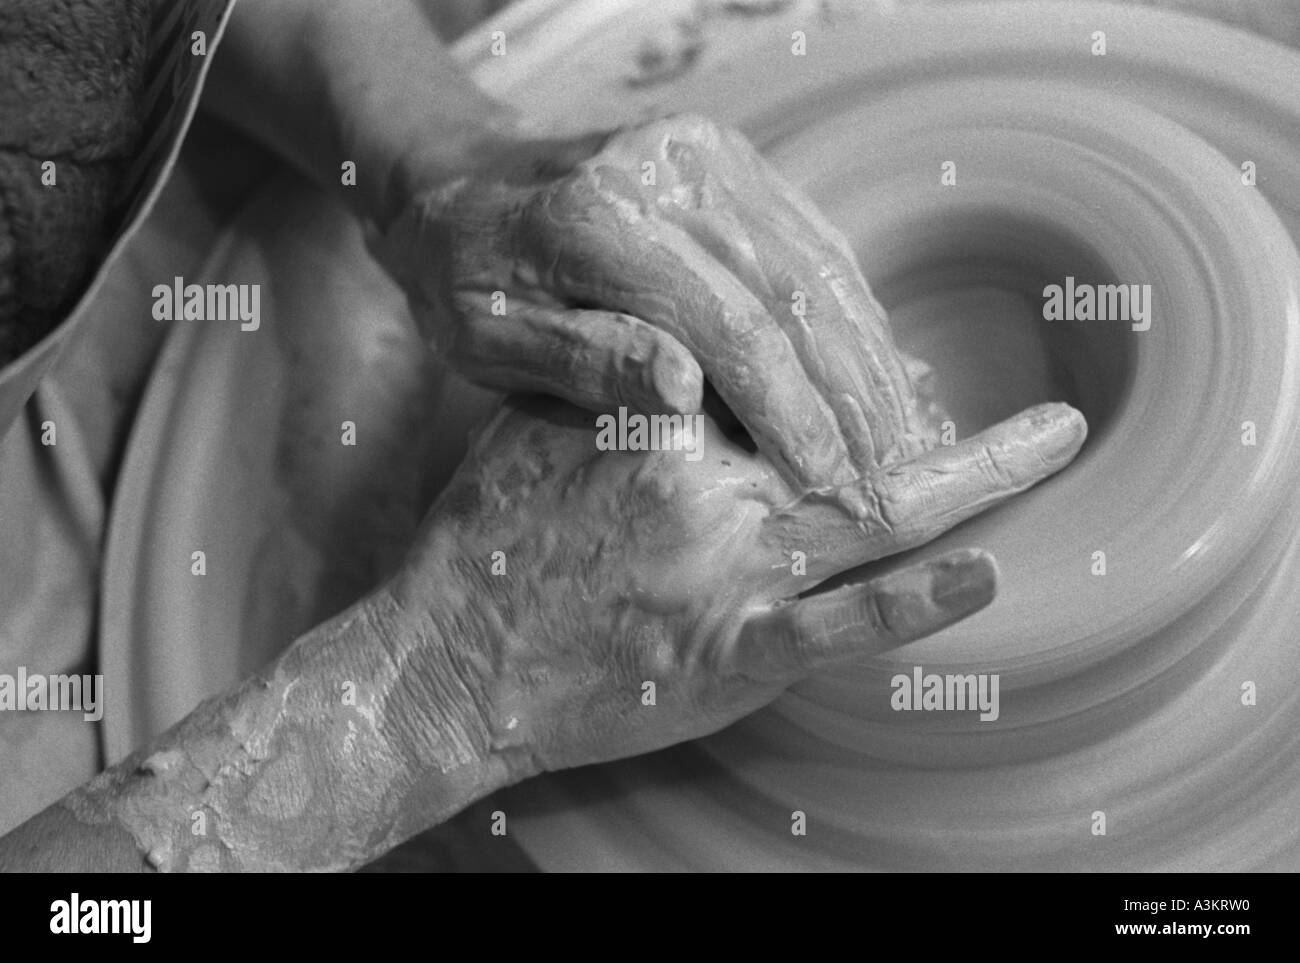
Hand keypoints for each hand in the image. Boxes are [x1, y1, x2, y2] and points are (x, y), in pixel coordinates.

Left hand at [372, 114, 935, 496]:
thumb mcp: (486, 338)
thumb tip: (684, 394)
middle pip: (798, 297)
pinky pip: (816, 241)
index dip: (791, 416)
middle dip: (854, 398)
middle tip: (892, 480)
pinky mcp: (733, 160)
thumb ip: (584, 361)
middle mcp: (668, 171)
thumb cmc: (463, 274)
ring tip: (903, 441)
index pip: (731, 330)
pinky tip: (877, 375)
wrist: (458, 175)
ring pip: (824, 268)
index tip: (831, 487)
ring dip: (870, 360)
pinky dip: (853, 316)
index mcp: (599, 222)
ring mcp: (709, 155)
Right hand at [383, 396, 1085, 779]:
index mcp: (661, 419)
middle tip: (1025, 394)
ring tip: (1054, 439)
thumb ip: (612, 372)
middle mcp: (712, 486)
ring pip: (873, 515)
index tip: (892, 356)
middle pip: (847, 425)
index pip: (778, 364)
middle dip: (933, 399)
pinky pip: (838, 628)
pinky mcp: (735, 654)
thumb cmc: (484, 541)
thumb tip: (686, 341)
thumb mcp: (532, 424)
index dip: (846, 358)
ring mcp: (732, 573)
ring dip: (975, 475)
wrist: (448, 662)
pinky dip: (916, 605)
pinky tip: (984, 575)